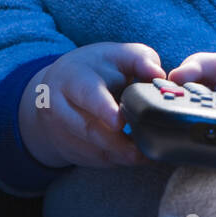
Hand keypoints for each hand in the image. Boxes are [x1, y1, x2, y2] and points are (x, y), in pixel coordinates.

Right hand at [18, 42, 167, 168]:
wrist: (57, 87)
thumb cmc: (99, 69)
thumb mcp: (117, 55)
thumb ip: (140, 60)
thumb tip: (158, 75)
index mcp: (73, 77)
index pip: (88, 94)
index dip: (104, 109)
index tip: (121, 123)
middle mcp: (59, 104)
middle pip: (87, 128)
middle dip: (115, 142)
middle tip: (139, 151)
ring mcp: (58, 129)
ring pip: (90, 148)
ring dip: (118, 155)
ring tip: (144, 155)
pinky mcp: (65, 147)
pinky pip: (91, 159)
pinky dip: (114, 161)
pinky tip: (133, 157)